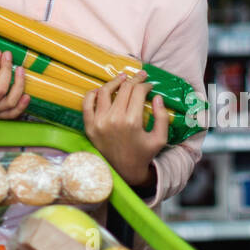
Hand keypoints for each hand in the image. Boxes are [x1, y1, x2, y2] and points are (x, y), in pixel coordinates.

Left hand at [82, 69, 168, 185]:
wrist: (124, 172)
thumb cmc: (143, 154)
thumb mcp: (160, 138)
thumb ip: (162, 117)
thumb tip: (157, 97)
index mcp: (132, 122)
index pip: (138, 92)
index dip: (145, 85)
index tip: (149, 85)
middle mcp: (114, 119)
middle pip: (124, 89)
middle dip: (134, 80)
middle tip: (140, 77)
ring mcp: (99, 122)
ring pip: (104, 91)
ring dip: (115, 82)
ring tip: (123, 78)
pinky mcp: (89, 126)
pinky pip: (87, 103)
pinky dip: (93, 93)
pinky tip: (101, 90)